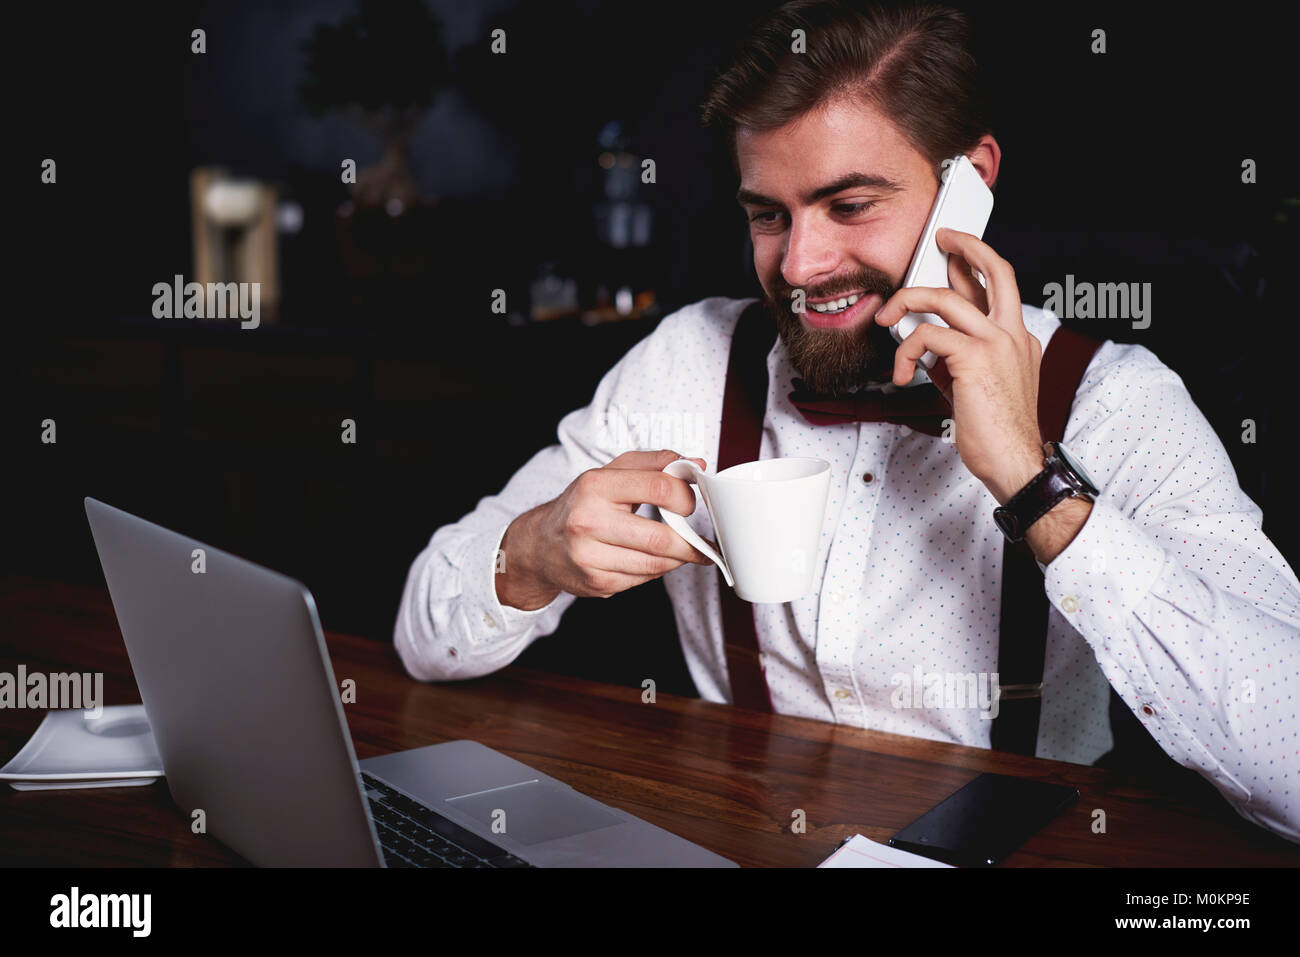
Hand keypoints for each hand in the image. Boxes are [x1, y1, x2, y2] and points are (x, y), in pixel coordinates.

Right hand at [496, 449, 713, 608]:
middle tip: (701, 541)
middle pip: (660, 537)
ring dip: (678, 559)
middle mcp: (588, 521)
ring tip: (684, 550)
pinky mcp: (596, 583)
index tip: (692, 503)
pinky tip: (653, 560)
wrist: (540, 545)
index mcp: (595, 485)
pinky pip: (643, 580)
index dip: (686, 497)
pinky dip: (656, 570)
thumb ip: (653, 464)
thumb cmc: (583, 504)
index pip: (659, 488)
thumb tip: (696, 463)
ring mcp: (590, 556)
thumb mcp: (609, 473)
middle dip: (690, 542)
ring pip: (655, 564)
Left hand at [873, 227, 1044, 501]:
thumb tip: (923, 341)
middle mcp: (1013, 333)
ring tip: (887, 317)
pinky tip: (902, 374)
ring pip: (945, 298)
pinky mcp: (976, 358)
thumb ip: (954, 357)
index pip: (998, 288)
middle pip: (996, 268)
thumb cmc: (993, 431)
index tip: (953, 255)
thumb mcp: (972, 385)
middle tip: (941, 238)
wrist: (1013, 463)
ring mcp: (998, 342)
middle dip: (967, 244)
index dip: (974, 266)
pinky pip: (927, 335)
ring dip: (907, 301)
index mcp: (1018, 339)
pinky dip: (905, 351)